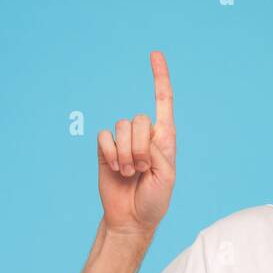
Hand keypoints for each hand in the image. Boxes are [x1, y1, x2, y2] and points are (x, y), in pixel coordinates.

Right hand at [97, 51, 176, 236]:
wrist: (132, 218)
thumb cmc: (155, 199)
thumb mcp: (167, 176)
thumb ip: (158, 152)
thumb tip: (141, 138)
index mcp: (164, 137)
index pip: (163, 101)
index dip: (160, 77)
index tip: (155, 54)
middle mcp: (144, 135)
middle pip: (139, 119)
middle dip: (140, 147)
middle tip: (143, 169)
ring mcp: (123, 141)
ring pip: (121, 128)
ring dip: (126, 154)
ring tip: (130, 173)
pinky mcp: (105, 149)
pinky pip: (104, 137)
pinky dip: (110, 154)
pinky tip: (115, 169)